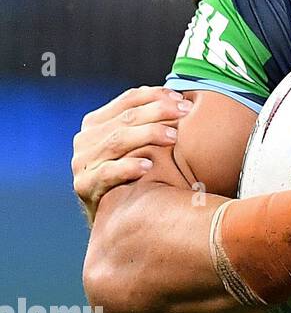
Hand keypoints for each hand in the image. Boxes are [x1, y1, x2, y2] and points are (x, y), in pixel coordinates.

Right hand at [72, 86, 191, 221]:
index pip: (128, 99)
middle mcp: (86, 139)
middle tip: (186, 112)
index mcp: (97, 122)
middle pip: (126, 118)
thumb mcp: (136, 145)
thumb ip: (147, 122)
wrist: (112, 216)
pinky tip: (149, 166)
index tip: (183, 99)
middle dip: (158, 112)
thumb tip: (182, 98)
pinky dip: (128, 167)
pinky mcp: (84, 186)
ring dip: (148, 135)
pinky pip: (107, 173)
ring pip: (117, 141)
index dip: (156, 96)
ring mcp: (82, 162)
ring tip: (173, 137)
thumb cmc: (132, 175)